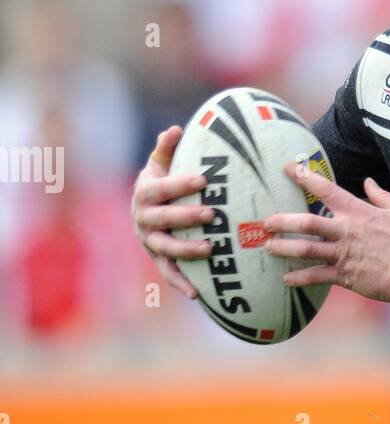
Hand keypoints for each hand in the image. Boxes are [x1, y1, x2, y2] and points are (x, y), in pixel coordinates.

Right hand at [131, 125, 213, 299]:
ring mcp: (150, 242)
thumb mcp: (160, 165)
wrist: (145, 211)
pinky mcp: (158, 260)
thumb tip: (177, 129)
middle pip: (164, 219)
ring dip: (186, 250)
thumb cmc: (160, 185)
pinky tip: (197, 294)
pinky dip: (181, 284)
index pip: (161, 189)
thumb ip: (166, 149)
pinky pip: (169, 273)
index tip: (203, 179)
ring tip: (210, 249)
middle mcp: (143, 219)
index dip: (180, 184)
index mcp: (144, 193)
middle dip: (187, 216)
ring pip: (166, 248)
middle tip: (212, 213)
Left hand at [264, 167, 389, 302]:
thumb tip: (368, 182)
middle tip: (266, 222)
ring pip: (306, 250)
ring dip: (284, 248)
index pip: (326, 188)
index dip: (304, 176)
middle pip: (307, 222)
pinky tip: (286, 279)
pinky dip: (299, 278)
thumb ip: (381, 195)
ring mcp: (343, 254)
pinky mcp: (345, 276)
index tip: (287, 167)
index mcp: (358, 211)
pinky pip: (316, 276)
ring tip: (268, 247)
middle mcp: (346, 231)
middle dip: (283, 221)